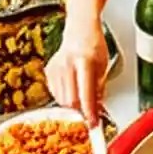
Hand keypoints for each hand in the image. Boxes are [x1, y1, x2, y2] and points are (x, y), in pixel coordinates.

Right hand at [45, 2, 107, 124]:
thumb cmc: (93, 45)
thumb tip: (97, 110)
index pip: (85, 94)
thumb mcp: (103, 67)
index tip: (93, 123)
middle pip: (70, 100)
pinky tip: (73, 90)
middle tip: (89, 116)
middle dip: (80, 112)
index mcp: (84, 62)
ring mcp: (55, 68)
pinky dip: (64, 97)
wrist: (79, 29)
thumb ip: (99, 90)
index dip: (89, 112)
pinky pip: (55, 93)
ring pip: (61, 99)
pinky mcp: (49, 71)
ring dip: (72, 106)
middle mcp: (67, 64)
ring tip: (82, 102)